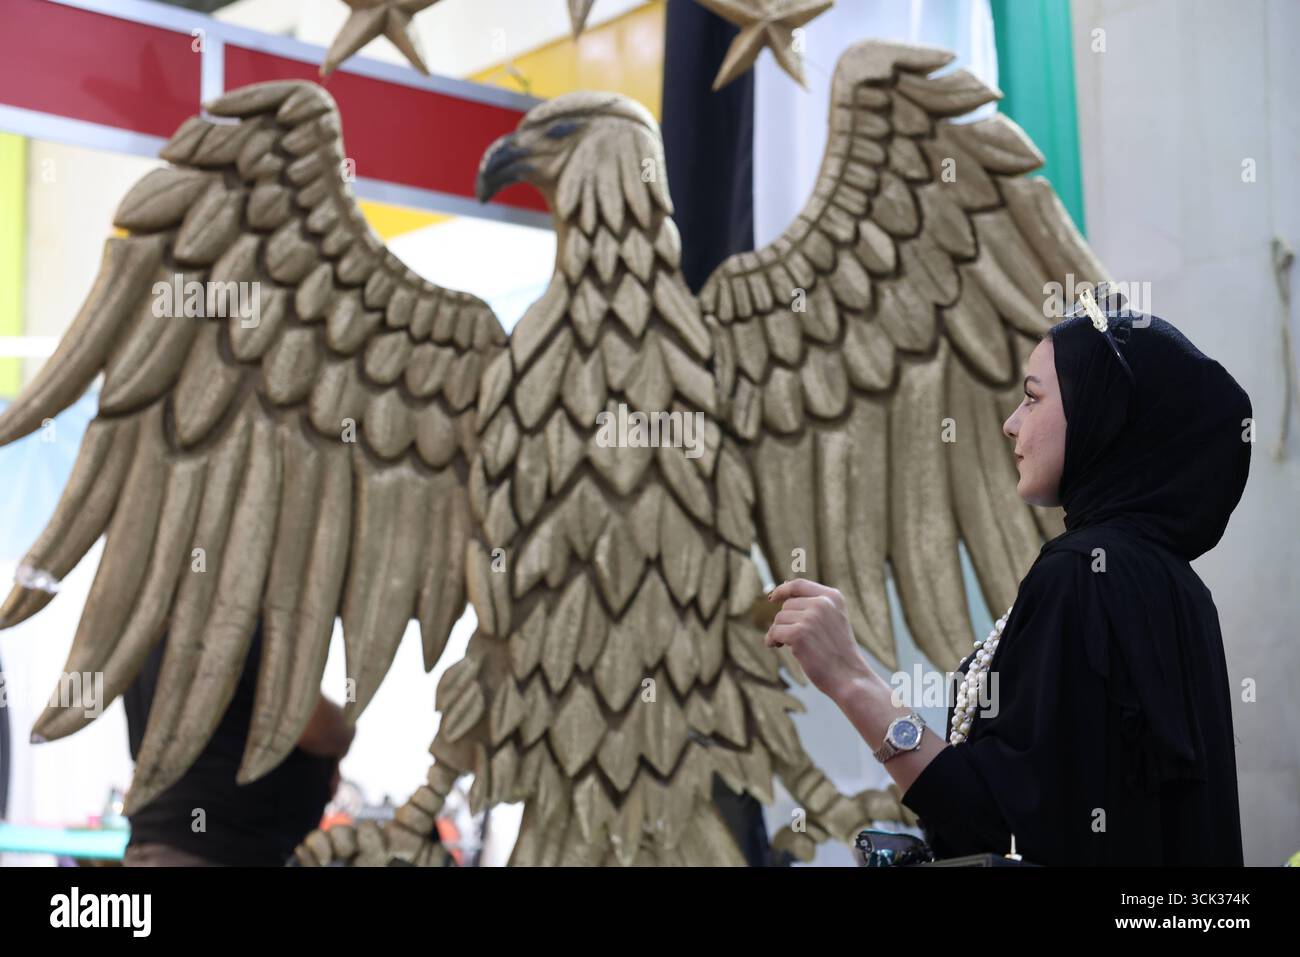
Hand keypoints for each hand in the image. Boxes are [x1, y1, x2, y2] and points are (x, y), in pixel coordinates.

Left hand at [765, 578, 872, 704]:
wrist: (849, 676)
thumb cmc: (838, 652)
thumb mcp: (833, 620)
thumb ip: (815, 606)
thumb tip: (781, 598)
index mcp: (832, 597)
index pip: (799, 585)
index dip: (783, 590)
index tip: (772, 597)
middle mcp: (822, 603)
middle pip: (787, 605)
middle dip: (785, 621)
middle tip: (791, 637)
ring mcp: (811, 618)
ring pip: (779, 619)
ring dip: (779, 632)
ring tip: (790, 645)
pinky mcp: (799, 634)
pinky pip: (774, 632)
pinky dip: (771, 640)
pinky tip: (776, 646)